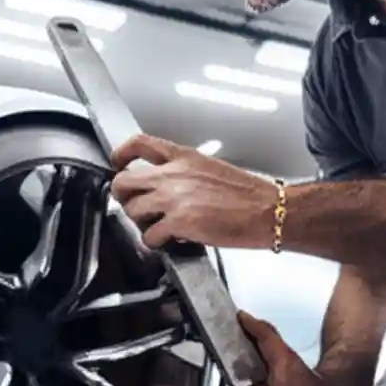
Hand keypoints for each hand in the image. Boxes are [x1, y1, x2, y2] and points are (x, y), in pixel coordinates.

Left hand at [110, 134, 278, 249]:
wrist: (267, 211)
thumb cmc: (248, 194)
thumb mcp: (210, 169)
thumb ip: (182, 173)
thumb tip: (164, 188)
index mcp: (183, 157)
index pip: (139, 143)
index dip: (121, 154)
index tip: (118, 163)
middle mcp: (174, 174)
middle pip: (123, 181)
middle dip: (123, 196)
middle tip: (134, 205)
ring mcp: (174, 198)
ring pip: (132, 210)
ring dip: (141, 222)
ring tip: (157, 227)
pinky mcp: (178, 222)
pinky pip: (149, 236)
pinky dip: (155, 242)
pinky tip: (168, 241)